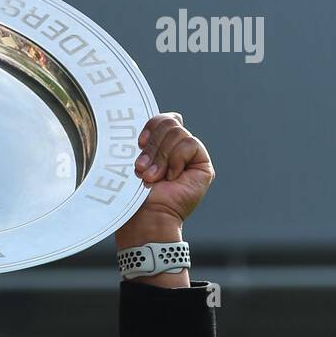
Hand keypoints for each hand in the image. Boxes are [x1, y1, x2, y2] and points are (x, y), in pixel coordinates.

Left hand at [115, 112, 214, 248]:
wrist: (143, 217)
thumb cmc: (132, 195)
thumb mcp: (135, 159)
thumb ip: (149, 137)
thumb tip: (165, 119)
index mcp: (161, 147)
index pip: (163, 119)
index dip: (151, 126)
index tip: (138, 143)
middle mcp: (177, 151)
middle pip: (170, 122)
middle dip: (153, 147)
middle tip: (142, 170)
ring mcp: (190, 158)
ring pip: (178, 132)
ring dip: (161, 157)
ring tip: (153, 178)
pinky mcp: (203, 166)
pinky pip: (190, 144)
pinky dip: (176, 160)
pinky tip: (172, 178)